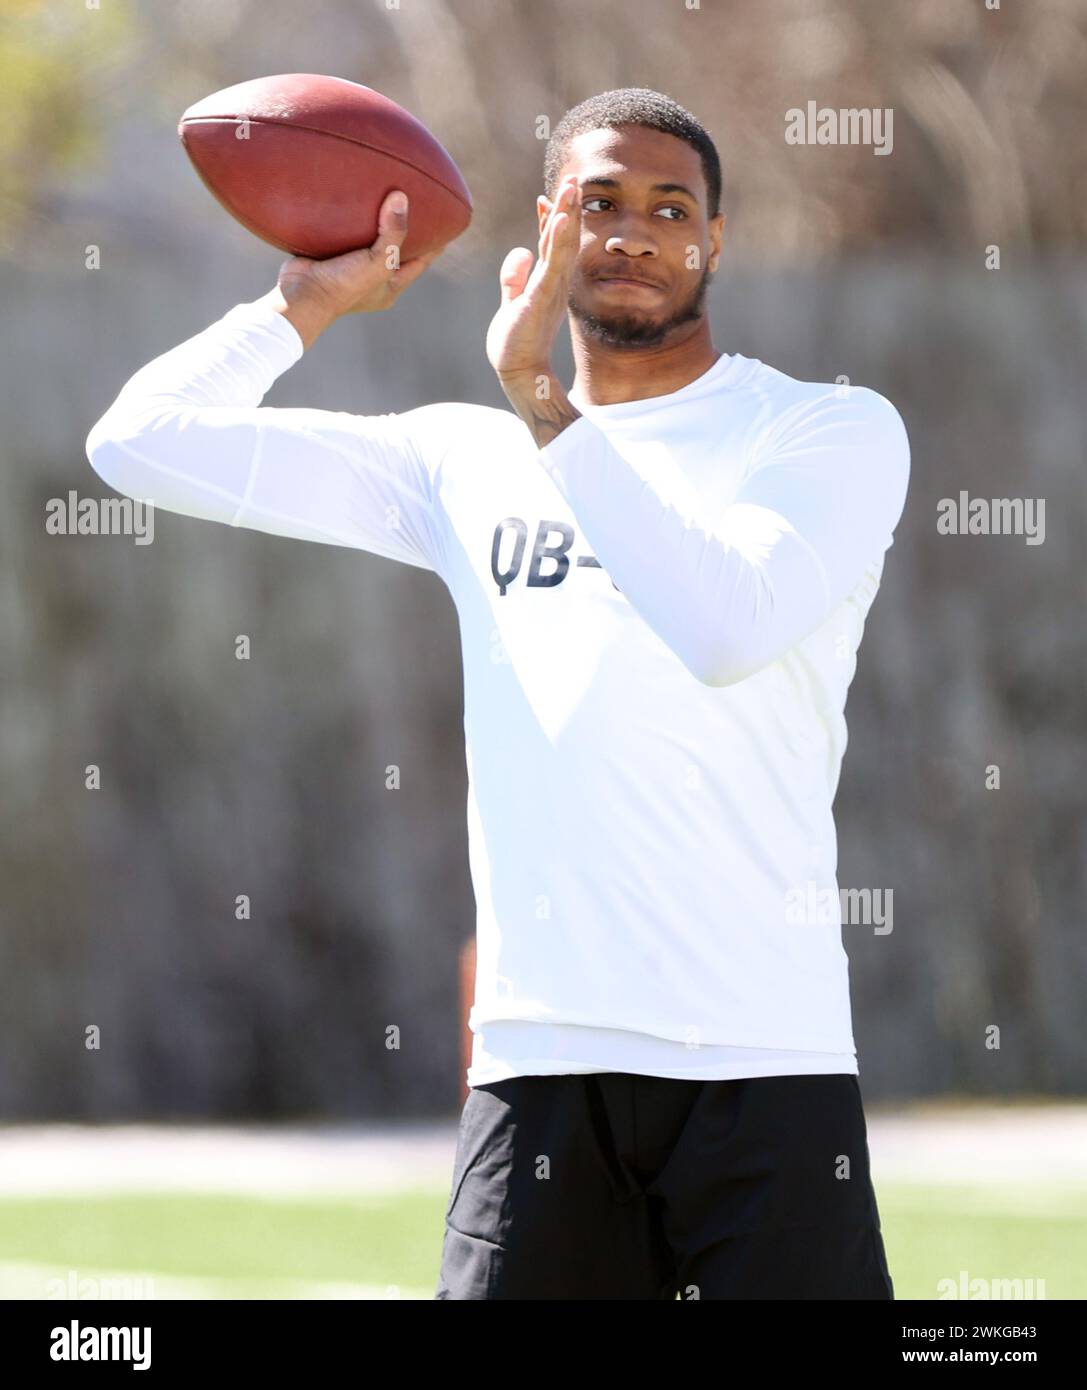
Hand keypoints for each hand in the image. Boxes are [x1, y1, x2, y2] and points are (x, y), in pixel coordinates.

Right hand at [266, 190, 440, 348]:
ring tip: (384, 193)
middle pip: (396, 249)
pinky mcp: (329, 256)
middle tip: (416, 200)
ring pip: (369, 240)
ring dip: (376, 220)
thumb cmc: (343, 286)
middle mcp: (372, 278)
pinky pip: (344, 234)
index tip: (446, 221)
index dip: (435, 242)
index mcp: (390, 286)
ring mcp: (350, 268)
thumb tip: (402, 197)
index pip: (421, 261)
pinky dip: (349, 219)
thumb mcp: (377, 262)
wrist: (299, 297)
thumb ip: (393, 233)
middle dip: (406, 229)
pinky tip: (350, 198)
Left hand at [485, 174, 579, 386]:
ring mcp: (551, 289)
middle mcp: (555, 283)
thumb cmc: (516, 342)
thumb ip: (514, 278)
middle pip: (564, 238)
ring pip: (563, 246)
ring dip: (568, 215)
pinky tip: (561, 220)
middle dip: (569, 207)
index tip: (548, 195)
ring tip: (572, 188)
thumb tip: (521, 252)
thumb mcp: (512, 302)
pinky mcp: (542, 299)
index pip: (551, 243)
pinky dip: (558, 241)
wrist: (519, 371)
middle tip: (573, 178)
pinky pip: (553, 265)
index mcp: (548, 282)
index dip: (550, 218)